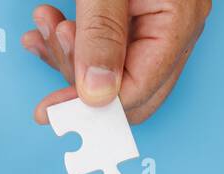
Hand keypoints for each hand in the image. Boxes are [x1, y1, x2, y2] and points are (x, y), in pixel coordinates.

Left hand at [23, 1, 211, 124]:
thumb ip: (102, 33)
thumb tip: (95, 95)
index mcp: (179, 22)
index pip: (138, 89)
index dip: (92, 106)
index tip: (53, 110)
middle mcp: (177, 28)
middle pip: (131, 89)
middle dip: (79, 82)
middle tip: (50, 51)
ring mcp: (162, 22)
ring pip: (116, 69)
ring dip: (71, 55)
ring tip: (45, 26)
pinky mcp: (143, 13)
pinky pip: (111, 45)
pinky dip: (77, 42)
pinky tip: (50, 30)